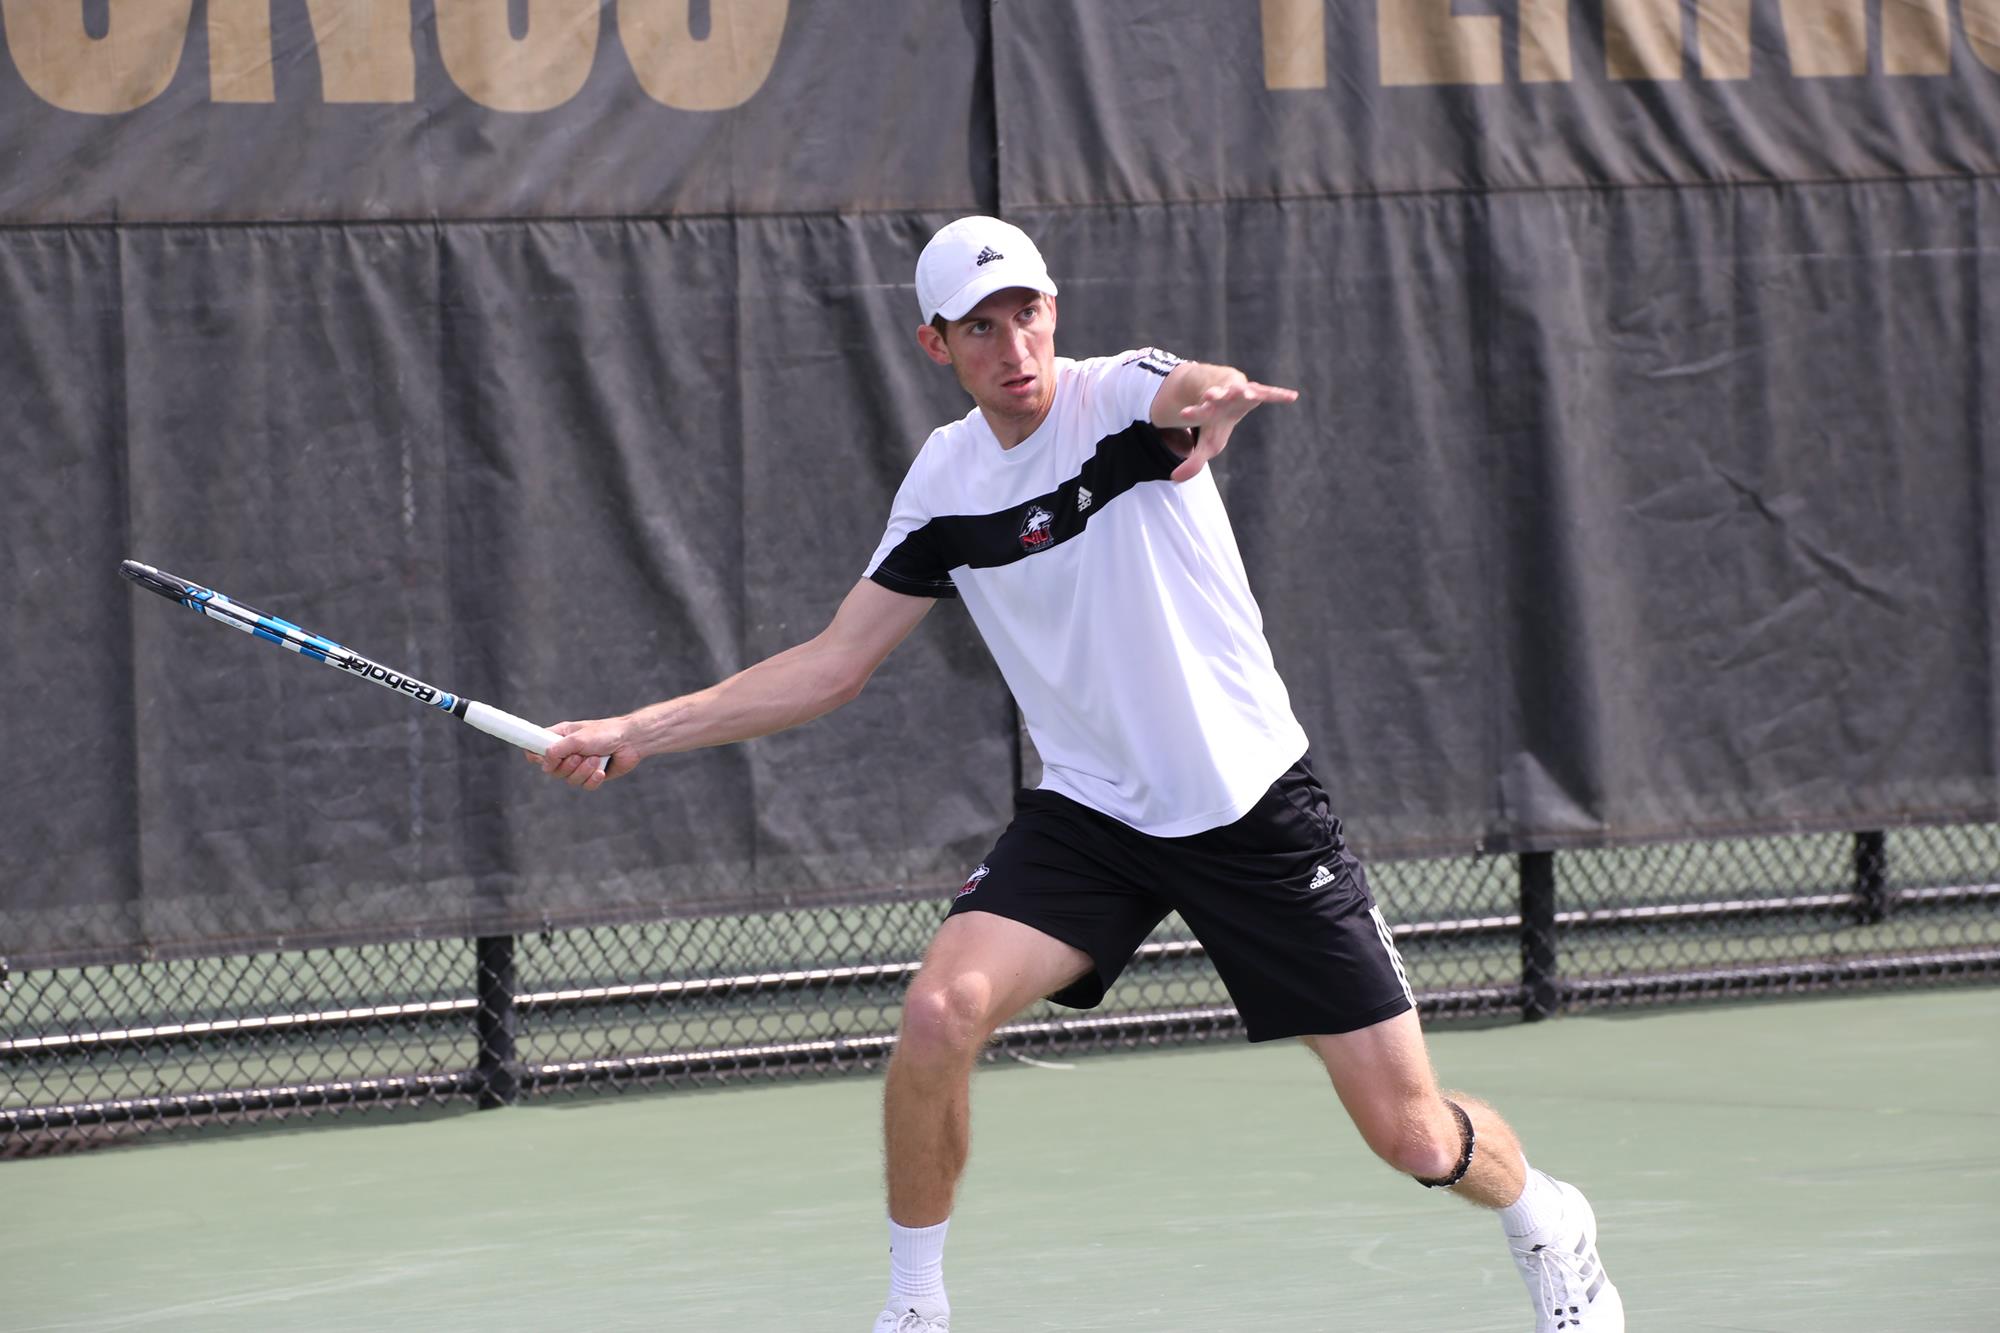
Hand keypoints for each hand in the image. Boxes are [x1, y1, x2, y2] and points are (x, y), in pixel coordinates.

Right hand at [528, 718, 639, 789]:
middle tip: (581, 756)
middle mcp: (567, 752)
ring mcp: (579, 765)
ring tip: (597, 759)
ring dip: (583, 771)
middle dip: (568, 765)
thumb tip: (544, 764)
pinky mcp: (592, 776)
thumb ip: (557, 750)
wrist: (631, 741)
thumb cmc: (605, 733)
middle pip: (553, 770)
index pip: (536, 748)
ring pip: (569, 780)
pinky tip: (602, 770)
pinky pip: (584, 786)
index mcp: (560, 738)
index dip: (534, 755)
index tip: (539, 759)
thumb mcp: (577, 738)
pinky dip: (593, 779)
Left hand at [1169, 377, 1298, 482]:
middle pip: (1217, 396)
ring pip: (1240, 390)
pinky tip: (1293, 397)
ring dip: (1241, 391)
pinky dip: (1279, 395)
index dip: (1192, 413)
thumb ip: (1193, 461)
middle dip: (1215, 396)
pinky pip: (1270, 393)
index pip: (1198, 412)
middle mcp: (1222, 398)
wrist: (1226, 392)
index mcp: (1208, 409)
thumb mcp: (1207, 442)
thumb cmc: (1216, 421)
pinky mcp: (1256, 390)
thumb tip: (1174, 479)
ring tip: (1245, 392)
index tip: (1184, 414)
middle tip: (1211, 396)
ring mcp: (1239, 392)